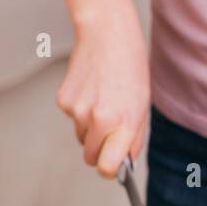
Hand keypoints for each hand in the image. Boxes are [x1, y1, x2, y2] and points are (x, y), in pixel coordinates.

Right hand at [57, 6, 149, 177]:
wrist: (107, 35)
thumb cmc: (129, 67)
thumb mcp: (142, 106)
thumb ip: (135, 138)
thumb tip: (125, 161)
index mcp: (122, 123)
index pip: (107, 168)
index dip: (109, 170)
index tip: (112, 165)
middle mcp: (97, 120)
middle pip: (91, 158)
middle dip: (100, 151)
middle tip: (110, 132)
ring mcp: (77, 111)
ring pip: (82, 137)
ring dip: (91, 129)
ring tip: (103, 102)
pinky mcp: (64, 101)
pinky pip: (73, 119)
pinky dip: (80, 111)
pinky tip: (91, 91)